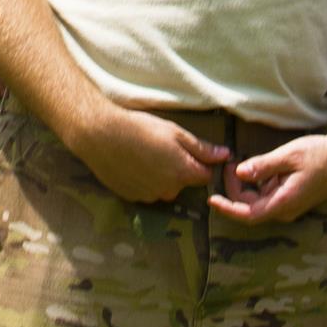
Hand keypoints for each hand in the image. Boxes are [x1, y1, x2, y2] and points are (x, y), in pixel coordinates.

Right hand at [62, 105, 220, 203]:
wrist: (100, 136)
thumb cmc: (140, 129)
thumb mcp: (175, 132)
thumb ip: (202, 148)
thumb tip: (225, 155)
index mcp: (183, 173)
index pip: (205, 176)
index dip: (200, 163)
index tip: (189, 152)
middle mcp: (169, 190)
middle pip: (183, 183)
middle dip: (178, 170)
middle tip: (162, 149)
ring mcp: (149, 196)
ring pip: (163, 188)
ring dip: (160, 176)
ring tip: (144, 155)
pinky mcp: (131, 197)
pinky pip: (145, 191)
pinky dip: (143, 181)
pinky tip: (132, 163)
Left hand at [211, 133, 326, 227]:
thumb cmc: (321, 155)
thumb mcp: (290, 155)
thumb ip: (263, 165)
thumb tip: (239, 173)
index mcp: (284, 202)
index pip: (249, 214)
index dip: (228, 209)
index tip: (211, 199)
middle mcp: (286, 209)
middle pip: (250, 206)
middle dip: (235, 188)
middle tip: (229, 162)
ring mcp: (289, 205)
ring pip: (258, 199)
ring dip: (246, 184)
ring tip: (240, 160)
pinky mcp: (292, 197)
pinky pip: (269, 194)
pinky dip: (259, 181)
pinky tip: (260, 165)